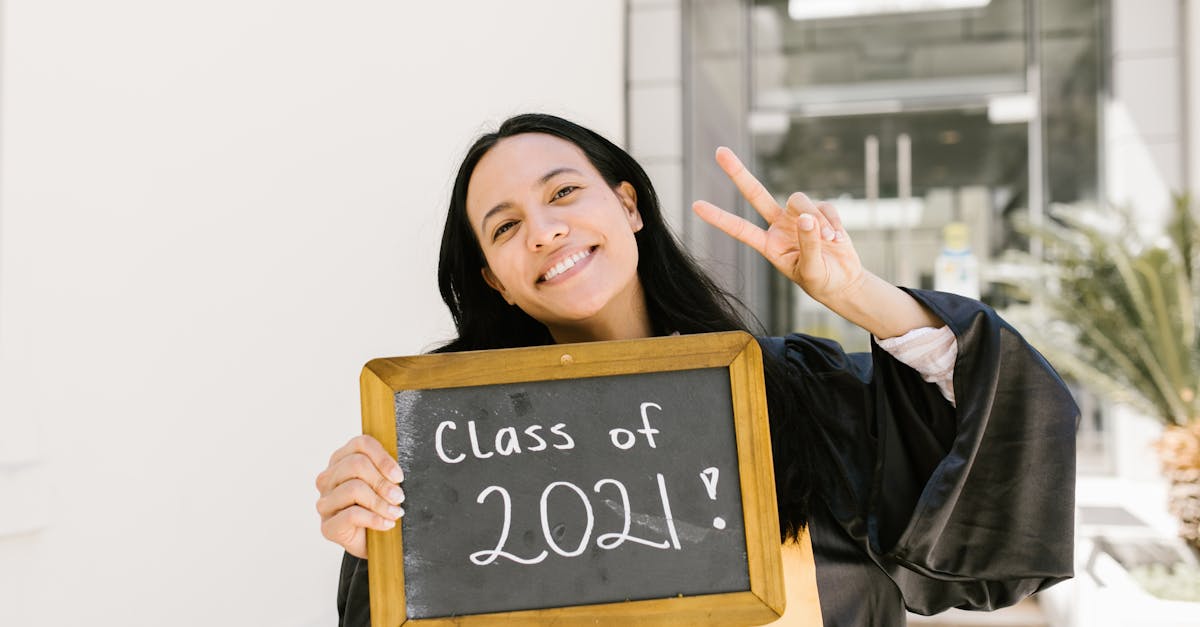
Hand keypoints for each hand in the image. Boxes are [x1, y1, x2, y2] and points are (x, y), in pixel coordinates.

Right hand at [315, 434, 405, 558]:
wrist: (375, 544)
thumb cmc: (380, 508)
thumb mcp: (386, 485)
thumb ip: (388, 471)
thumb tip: (398, 470)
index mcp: (342, 460)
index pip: (361, 444)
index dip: (382, 458)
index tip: (399, 476)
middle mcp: (328, 479)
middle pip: (355, 464)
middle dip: (382, 482)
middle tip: (399, 497)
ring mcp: (325, 503)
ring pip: (353, 488)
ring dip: (381, 503)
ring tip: (396, 512)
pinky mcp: (327, 526)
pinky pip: (352, 515)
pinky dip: (375, 519)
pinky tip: (387, 524)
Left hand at [692, 147, 865, 306]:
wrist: (843, 280)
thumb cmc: (821, 280)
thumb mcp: (812, 270)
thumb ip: (808, 245)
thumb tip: (807, 218)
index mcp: (768, 245)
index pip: (740, 229)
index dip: (719, 218)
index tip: (696, 206)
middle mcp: (778, 226)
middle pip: (756, 194)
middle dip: (738, 172)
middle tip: (718, 151)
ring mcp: (798, 217)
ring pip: (799, 200)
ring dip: (816, 218)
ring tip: (830, 240)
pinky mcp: (819, 211)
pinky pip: (825, 207)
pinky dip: (834, 223)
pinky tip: (839, 240)